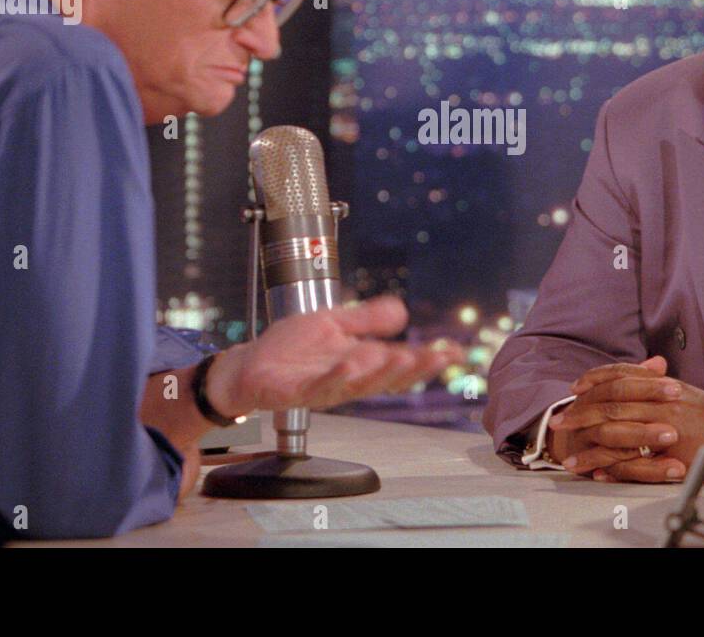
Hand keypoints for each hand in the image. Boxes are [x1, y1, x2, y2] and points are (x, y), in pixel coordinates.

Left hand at [206, 296, 463, 415]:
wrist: (247, 365)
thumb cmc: (289, 348)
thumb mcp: (334, 323)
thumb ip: (366, 319)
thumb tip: (403, 311)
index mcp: (360, 362)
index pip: (401, 362)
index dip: (429, 360)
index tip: (456, 352)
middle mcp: (348, 379)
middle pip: (388, 377)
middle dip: (414, 369)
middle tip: (438, 357)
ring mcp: (324, 387)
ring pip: (360, 385)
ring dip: (382, 372)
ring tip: (403, 356)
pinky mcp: (298, 391)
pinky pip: (320, 386)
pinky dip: (337, 377)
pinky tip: (351, 363)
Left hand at [552, 360, 703, 482]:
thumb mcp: (691, 393)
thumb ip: (663, 384)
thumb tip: (646, 371)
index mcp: (665, 386)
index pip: (620, 378)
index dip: (593, 382)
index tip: (573, 388)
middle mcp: (662, 404)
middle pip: (610, 405)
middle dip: (580, 415)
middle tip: (558, 424)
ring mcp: (667, 430)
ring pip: (617, 436)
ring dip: (590, 448)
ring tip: (569, 459)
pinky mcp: (674, 457)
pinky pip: (637, 464)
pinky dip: (613, 469)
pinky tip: (598, 474)